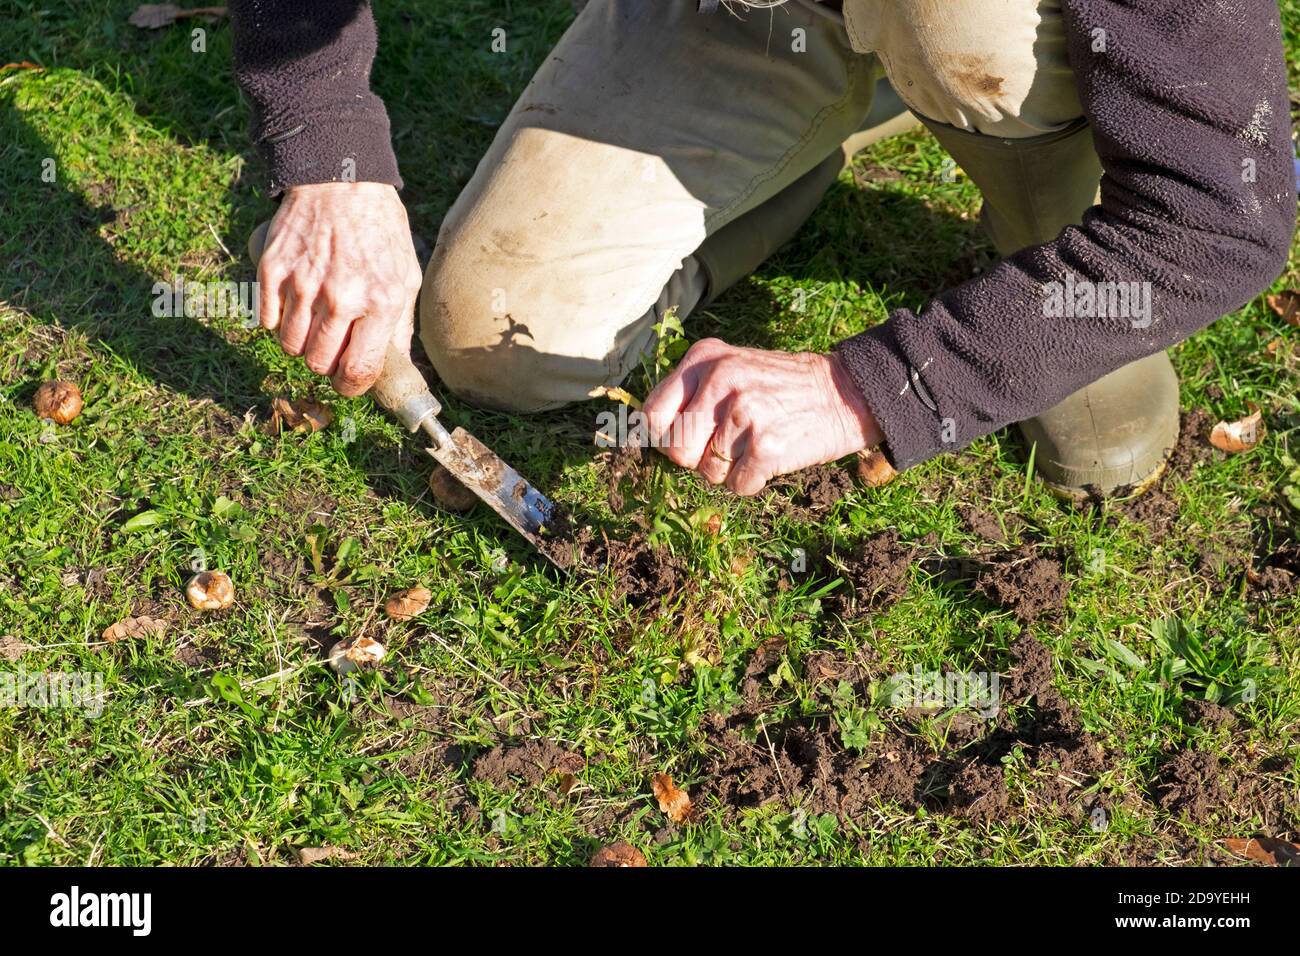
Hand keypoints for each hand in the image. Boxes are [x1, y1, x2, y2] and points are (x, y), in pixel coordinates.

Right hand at [257, 182, 423, 395]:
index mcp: (380, 302)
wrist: (342, 181)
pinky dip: (277, 322)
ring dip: (300, 345)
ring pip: (290, 346)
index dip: (351, 387)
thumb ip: (401, 325)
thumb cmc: (380, 231)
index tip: (348, 384)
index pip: (358, 370)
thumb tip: (398, 366)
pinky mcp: (273, 270)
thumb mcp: (407, 276)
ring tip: (313, 328)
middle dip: (325, 365)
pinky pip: (267, 320)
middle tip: (332, 350)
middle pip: (319, 363)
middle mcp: (341, 297)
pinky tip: (292, 309)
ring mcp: (303, 284)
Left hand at [642, 338, 882, 494]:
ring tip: (755, 444)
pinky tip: (770, 458)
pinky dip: (751, 482)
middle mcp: (720, 380)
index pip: (652, 412)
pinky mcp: (766, 446)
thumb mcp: (732, 367)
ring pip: (707, 472)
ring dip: (729, 470)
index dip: (663, 437)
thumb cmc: (780, 388)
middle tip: (726, 446)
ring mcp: (744, 412)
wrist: (844, 392)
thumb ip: (692, 391)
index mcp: (704, 358)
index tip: (684, 442)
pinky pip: (737, 486)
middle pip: (677, 450)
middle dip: (697, 459)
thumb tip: (650, 435)